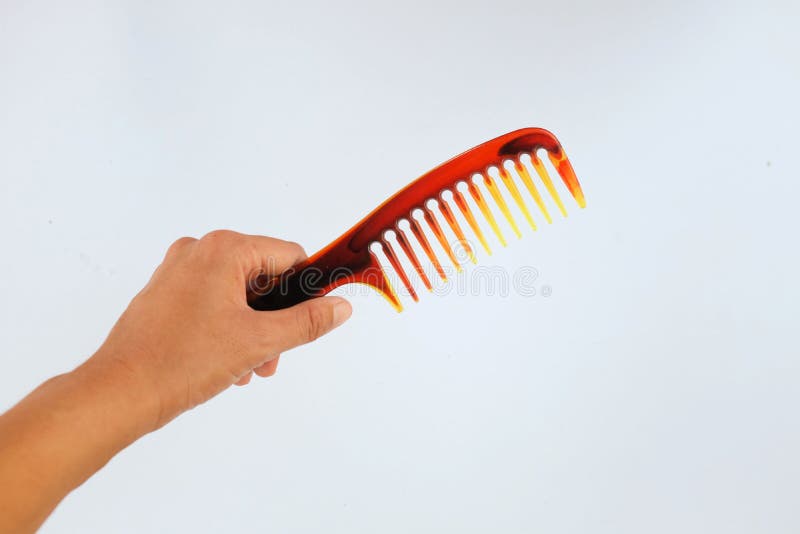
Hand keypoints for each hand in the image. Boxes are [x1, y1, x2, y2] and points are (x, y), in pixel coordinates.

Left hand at [93, 230, 351, 429]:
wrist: (120, 392)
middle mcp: (200, 250)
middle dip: (276, 318)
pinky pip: (213, 302)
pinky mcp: (166, 293)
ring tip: (249, 368)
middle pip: (264, 277)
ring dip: (254, 329)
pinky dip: (228, 328)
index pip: (289, 257)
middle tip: (274, 355)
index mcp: (224, 250)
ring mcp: (178, 271)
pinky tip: (227, 364)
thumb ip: (307, 322)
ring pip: (239, 294)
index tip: (313, 320)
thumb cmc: (184, 361)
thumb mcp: (259, 341)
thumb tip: (340, 308)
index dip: (307, 289)